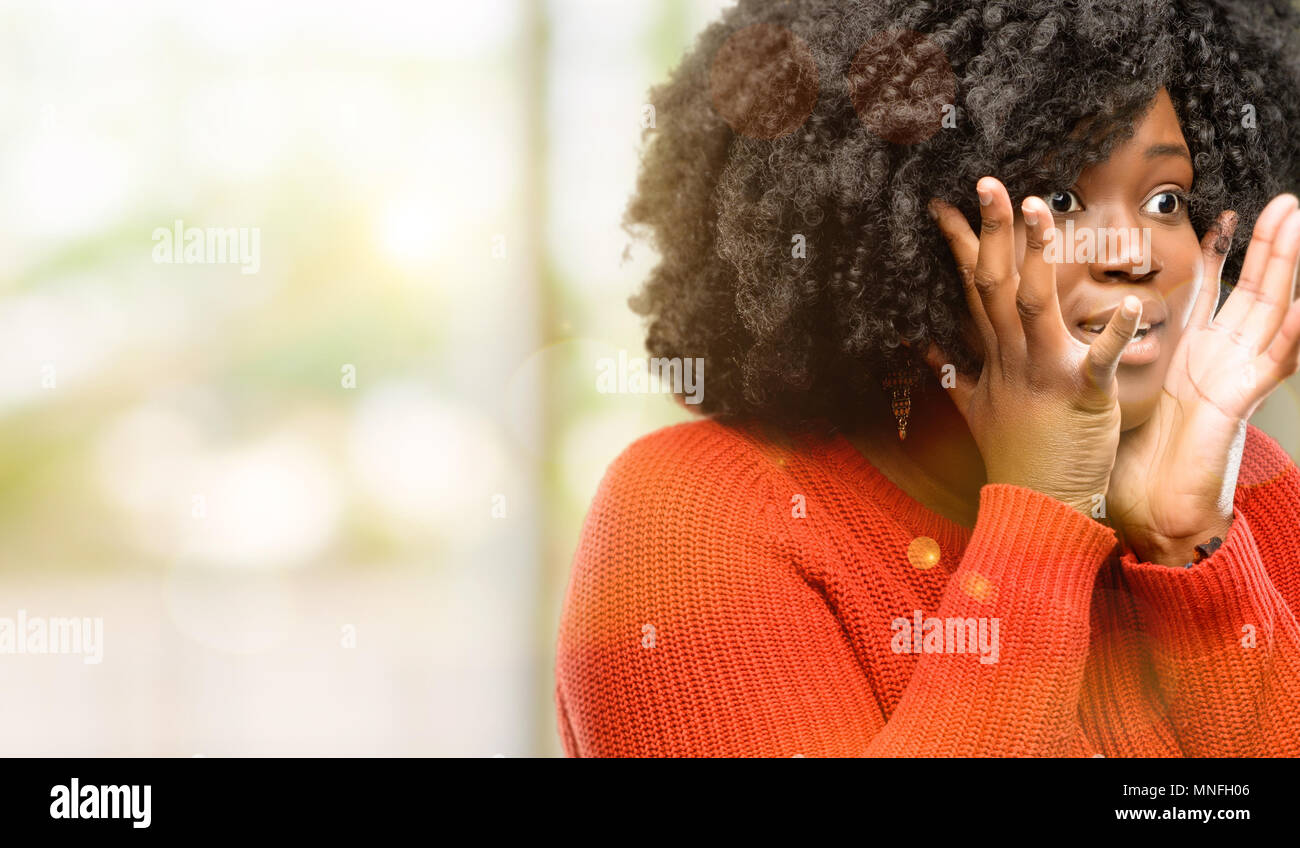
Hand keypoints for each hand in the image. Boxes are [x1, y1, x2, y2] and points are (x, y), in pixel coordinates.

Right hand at [926, 177, 1144, 515]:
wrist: (1035, 510)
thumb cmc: (1014, 460)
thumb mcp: (972, 411)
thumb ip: (949, 372)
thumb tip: (921, 345)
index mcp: (993, 356)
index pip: (973, 287)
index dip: (960, 243)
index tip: (945, 204)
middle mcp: (1012, 357)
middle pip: (996, 283)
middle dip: (991, 230)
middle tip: (988, 182)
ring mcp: (1043, 373)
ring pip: (1033, 305)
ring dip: (1035, 257)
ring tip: (1035, 210)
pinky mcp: (1082, 395)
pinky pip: (1098, 360)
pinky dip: (1114, 335)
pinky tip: (1132, 305)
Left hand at [1108, 194, 1299, 565]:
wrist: (1150, 515)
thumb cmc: (1135, 465)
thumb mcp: (1122, 398)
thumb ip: (1112, 364)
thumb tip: (1082, 340)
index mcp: (1188, 358)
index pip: (1207, 295)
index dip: (1219, 255)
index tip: (1225, 213)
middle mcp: (1216, 362)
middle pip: (1249, 291)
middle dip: (1266, 246)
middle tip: (1282, 202)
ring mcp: (1231, 380)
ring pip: (1267, 312)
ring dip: (1285, 268)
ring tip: (1296, 224)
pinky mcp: (1235, 404)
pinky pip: (1269, 366)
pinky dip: (1290, 337)